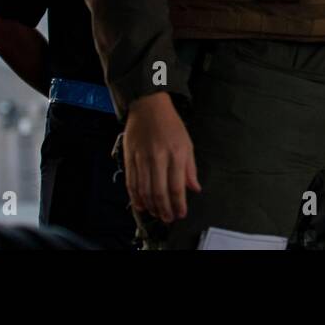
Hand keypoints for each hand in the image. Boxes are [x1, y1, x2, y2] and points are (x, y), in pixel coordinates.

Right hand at [123, 91, 200, 222]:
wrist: (149, 106)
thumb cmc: (170, 124)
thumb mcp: (187, 143)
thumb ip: (190, 168)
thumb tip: (194, 188)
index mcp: (176, 153)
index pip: (177, 186)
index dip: (179, 204)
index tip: (181, 213)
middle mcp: (158, 157)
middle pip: (159, 191)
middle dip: (165, 209)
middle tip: (168, 218)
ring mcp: (142, 158)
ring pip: (144, 190)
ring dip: (151, 206)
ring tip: (157, 214)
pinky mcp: (129, 158)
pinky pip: (131, 182)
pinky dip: (135, 197)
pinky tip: (141, 205)